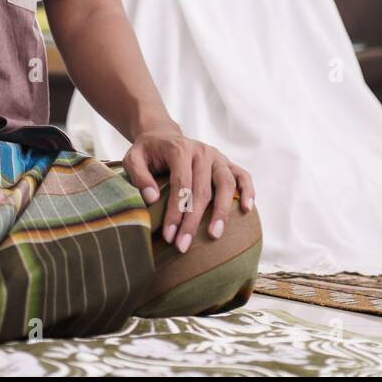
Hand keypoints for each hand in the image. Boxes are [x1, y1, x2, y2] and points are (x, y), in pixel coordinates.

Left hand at [120, 130, 254, 253]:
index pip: (181, 184)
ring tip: (215, 235)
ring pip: (225, 184)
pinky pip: (242, 175)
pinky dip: (248, 191)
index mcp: (180, 149)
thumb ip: (139, 176)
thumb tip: (152, 199)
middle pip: (202, 189)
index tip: (169, 236)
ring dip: (221, 211)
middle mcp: (202, 151)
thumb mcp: (133, 158)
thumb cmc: (147, 152)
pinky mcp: (226, 162)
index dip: (176, 211)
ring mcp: (217, 156)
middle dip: (193, 220)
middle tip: (183, 246)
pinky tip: (246, 209)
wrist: (162, 135)